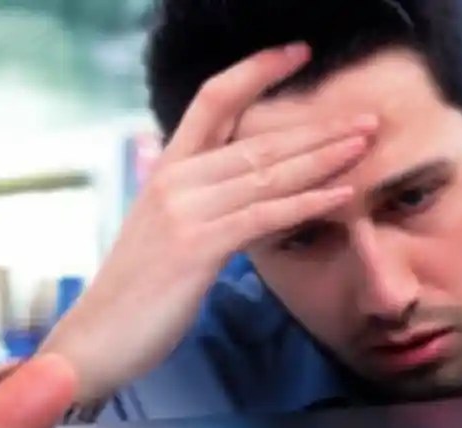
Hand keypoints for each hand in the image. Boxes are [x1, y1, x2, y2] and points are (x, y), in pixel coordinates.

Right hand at [42, 43, 376, 402]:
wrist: (94, 340)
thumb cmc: (141, 295)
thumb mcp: (178, 237)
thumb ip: (217, 207)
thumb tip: (266, 197)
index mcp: (168, 169)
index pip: (214, 99)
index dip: (257, 70)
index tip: (298, 52)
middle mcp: (174, 179)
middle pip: (258, 139)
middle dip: (319, 127)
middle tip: (368, 117)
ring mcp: (184, 210)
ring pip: (268, 173)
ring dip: (324, 157)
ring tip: (365, 142)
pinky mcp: (197, 246)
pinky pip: (264, 217)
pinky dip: (307, 203)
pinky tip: (342, 193)